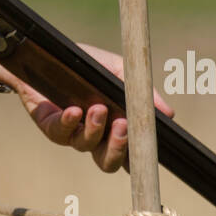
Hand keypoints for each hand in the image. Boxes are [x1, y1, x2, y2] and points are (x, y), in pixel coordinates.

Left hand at [1, 43, 173, 172]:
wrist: (47, 53)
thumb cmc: (86, 65)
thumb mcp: (116, 71)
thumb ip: (140, 90)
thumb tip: (168, 113)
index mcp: (113, 128)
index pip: (130, 154)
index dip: (139, 156)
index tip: (148, 143)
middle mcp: (94, 136)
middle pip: (109, 162)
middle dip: (118, 148)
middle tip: (122, 126)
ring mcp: (72, 133)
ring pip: (86, 146)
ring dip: (95, 128)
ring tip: (98, 108)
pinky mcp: (50, 126)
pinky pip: (60, 132)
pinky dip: (68, 122)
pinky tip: (74, 110)